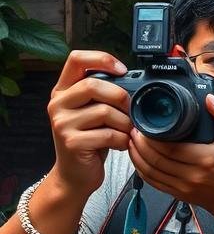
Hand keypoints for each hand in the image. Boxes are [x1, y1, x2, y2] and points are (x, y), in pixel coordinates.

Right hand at [47, 51, 132, 197]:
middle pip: (93, 85)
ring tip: (126, 131)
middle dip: (121, 97)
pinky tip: (121, 144)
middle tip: (130, 111)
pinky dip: (122, 140)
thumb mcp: (92, 111)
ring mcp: (62, 123)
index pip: (76, 59)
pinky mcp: (71, 142)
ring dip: (125, 123)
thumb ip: (104, 94)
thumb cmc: (91, 139)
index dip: (102, 59)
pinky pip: (108, 134)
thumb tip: (135, 82)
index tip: (122, 70)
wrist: (75, 174)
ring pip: (104, 111)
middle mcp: (57, 103)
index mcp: (63, 90)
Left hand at [128, 94, 213, 217]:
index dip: (152, 137)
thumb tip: (209, 99)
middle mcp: (192, 175)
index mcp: (206, 159)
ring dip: (137, 155)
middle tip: (134, 129)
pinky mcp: (175, 193)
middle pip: (156, 158)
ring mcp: (182, 187)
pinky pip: (151, 181)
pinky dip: (140, 168)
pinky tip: (137, 157)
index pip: (170, 147)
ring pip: (150, 170)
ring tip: (132, 140)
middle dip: (140, 143)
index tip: (146, 124)